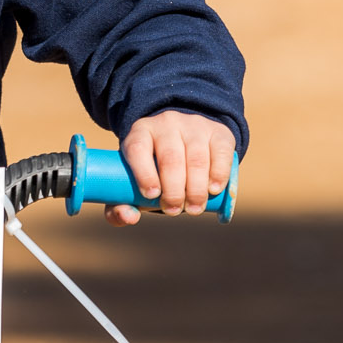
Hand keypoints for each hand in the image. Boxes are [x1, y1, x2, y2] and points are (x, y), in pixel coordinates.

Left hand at [111, 109, 237, 224]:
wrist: (183, 136)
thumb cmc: (153, 166)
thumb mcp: (133, 177)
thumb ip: (121, 202)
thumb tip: (128, 218)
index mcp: (140, 132)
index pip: (138, 149)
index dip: (144, 173)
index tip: (152, 196)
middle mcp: (166, 124)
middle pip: (170, 158)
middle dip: (173, 190)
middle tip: (174, 210)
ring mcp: (194, 126)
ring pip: (196, 158)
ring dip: (196, 188)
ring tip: (194, 209)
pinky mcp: (218, 132)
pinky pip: (220, 153)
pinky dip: (218, 174)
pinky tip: (213, 190)